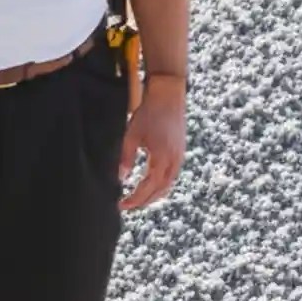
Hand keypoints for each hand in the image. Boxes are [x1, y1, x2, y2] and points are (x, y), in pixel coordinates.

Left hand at [118, 74, 186, 209]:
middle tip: (129, 205)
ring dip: (154, 194)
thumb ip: (126, 157)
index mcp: (161, 158)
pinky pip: (172, 175)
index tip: (122, 205)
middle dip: (144, 201)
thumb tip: (120, 177)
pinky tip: (152, 183)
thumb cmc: (149, 112)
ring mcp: (179, 156)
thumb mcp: (132, 134)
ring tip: (139, 198)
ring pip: (168, 185)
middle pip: (160, 191)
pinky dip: (161, 184)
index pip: (147, 188)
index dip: (135, 199)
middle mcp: (174, 161)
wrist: (168, 95)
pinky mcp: (180, 151)